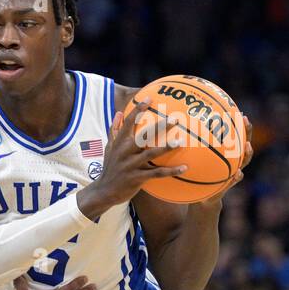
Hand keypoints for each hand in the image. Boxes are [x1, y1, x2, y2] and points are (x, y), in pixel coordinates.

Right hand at [76, 98, 188, 218]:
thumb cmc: (110, 167)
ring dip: (166, 147)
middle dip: (159, 127)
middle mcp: (125, 152)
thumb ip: (114, 130)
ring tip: (180, 142)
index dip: (138, 109)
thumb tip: (119, 112)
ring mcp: (131, 165)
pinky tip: (184, 168)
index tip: (149, 97)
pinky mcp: (137, 178)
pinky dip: (171, 171)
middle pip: (144, 136)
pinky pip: (156, 174)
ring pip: (151, 154)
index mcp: (119, 143)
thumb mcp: (109, 148)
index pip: (129, 122)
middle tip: (175, 119)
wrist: (104, 191)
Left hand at [196, 112, 254, 206]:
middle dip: (246, 132)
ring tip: (248, 145)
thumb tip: (177, 130)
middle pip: (242, 144)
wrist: (200, 198)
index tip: (239, 113)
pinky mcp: (227, 185)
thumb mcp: (190, 164)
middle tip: (246, 120)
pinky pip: (234, 180)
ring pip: (244, 161)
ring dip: (247, 153)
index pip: (233, 136)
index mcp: (224, 154)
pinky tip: (238, 173)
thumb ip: (188, 152)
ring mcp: (232, 172)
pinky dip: (237, 177)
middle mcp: (231, 161)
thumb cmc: (194, 176)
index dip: (237, 124)